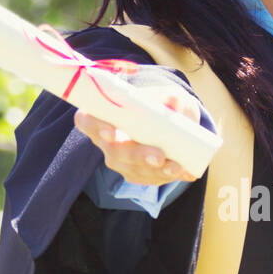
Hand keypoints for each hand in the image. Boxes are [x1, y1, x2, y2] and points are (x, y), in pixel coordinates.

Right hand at [73, 60, 201, 184]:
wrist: (174, 122)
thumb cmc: (161, 103)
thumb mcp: (167, 95)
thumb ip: (169, 97)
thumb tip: (171, 103)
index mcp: (103, 113)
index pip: (86, 120)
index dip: (95, 127)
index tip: (111, 132)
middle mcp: (106, 140)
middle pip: (114, 151)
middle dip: (137, 155)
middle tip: (159, 157)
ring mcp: (119, 159)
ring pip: (132, 169)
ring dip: (156, 171)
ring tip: (178, 167)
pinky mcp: (135, 173)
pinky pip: (148, 178)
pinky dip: (168, 176)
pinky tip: (185, 173)